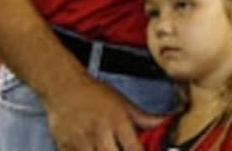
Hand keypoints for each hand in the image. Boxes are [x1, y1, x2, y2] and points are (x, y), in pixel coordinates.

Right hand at [44, 75, 165, 150]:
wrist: (64, 87)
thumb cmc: (95, 95)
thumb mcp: (123, 104)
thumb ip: (145, 118)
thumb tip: (168, 122)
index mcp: (117, 121)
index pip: (134, 148)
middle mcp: (100, 133)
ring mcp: (81, 142)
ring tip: (108, 150)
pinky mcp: (65, 148)